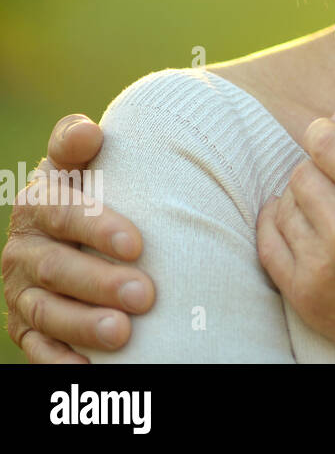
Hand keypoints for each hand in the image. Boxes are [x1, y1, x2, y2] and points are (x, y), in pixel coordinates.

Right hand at [3, 115, 155, 361]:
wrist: (81, 221)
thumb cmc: (97, 184)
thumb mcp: (83, 160)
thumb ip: (77, 142)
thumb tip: (86, 133)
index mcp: (40, 203)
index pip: (64, 214)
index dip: (98, 228)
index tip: (138, 244)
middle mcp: (23, 248)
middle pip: (59, 269)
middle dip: (100, 283)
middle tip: (146, 295)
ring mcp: (22, 289)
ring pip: (47, 311)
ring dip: (83, 324)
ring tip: (124, 333)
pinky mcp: (25, 324)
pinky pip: (36, 346)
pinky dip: (58, 359)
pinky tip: (87, 368)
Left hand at [256, 116, 334, 362]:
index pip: (326, 140)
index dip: (330, 135)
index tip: (332, 138)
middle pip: (303, 173)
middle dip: (320, 170)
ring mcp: (323, 267)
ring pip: (284, 207)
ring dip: (304, 201)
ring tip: (327, 204)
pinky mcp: (308, 299)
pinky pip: (271, 246)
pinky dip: (282, 229)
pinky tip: (302, 225)